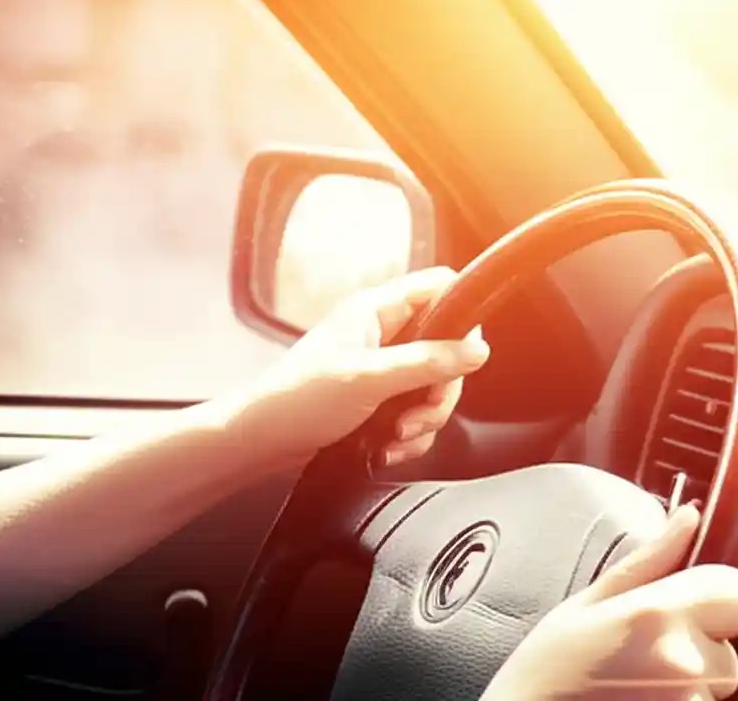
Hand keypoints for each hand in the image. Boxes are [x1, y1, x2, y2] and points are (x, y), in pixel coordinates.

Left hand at [221, 267, 488, 473]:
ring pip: (433, 386)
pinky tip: (388, 449)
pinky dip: (409, 436)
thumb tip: (477, 350)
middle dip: (439, 391)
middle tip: (419, 416)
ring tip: (397, 437)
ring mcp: (381, 366)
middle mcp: (382, 333)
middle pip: (445, 349)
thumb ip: (428, 363)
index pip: (439, 288)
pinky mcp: (378, 398)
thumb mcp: (370, 379)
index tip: (464, 356)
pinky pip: (415, 412)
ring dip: (424, 420)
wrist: (261, 442)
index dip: (461, 315)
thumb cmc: (298, 401)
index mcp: (376, 309)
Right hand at [483, 505, 737, 700]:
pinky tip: (640, 700)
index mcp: (658, 614)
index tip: (694, 608)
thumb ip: (649, 559)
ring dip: (690, 685)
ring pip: (717, 686)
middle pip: (731, 646)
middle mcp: (683, 663)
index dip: (723, 598)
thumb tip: (690, 516)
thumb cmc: (543, 677)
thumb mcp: (585, 605)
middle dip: (701, 649)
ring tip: (637, 686)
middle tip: (646, 658)